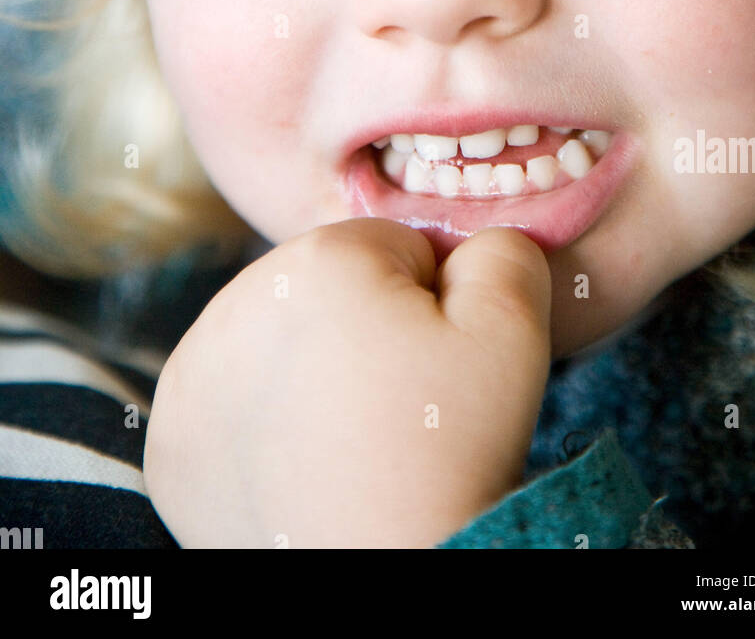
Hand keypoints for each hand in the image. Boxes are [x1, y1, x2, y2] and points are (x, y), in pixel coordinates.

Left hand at [143, 218, 550, 547]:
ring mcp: (192, 373)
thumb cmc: (448, 453)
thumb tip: (476, 241)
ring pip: (278, 341)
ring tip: (353, 442)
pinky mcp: (172, 439)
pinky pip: (233, 403)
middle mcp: (235, 299)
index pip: (395, 249)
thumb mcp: (513, 330)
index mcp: (320, 256)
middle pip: (330, 291)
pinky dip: (266, 426)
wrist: (378, 581)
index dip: (434, 306)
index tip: (436, 370)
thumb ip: (502, 251)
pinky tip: (302, 465)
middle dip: (368, 333)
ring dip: (314, 373)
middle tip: (398, 413)